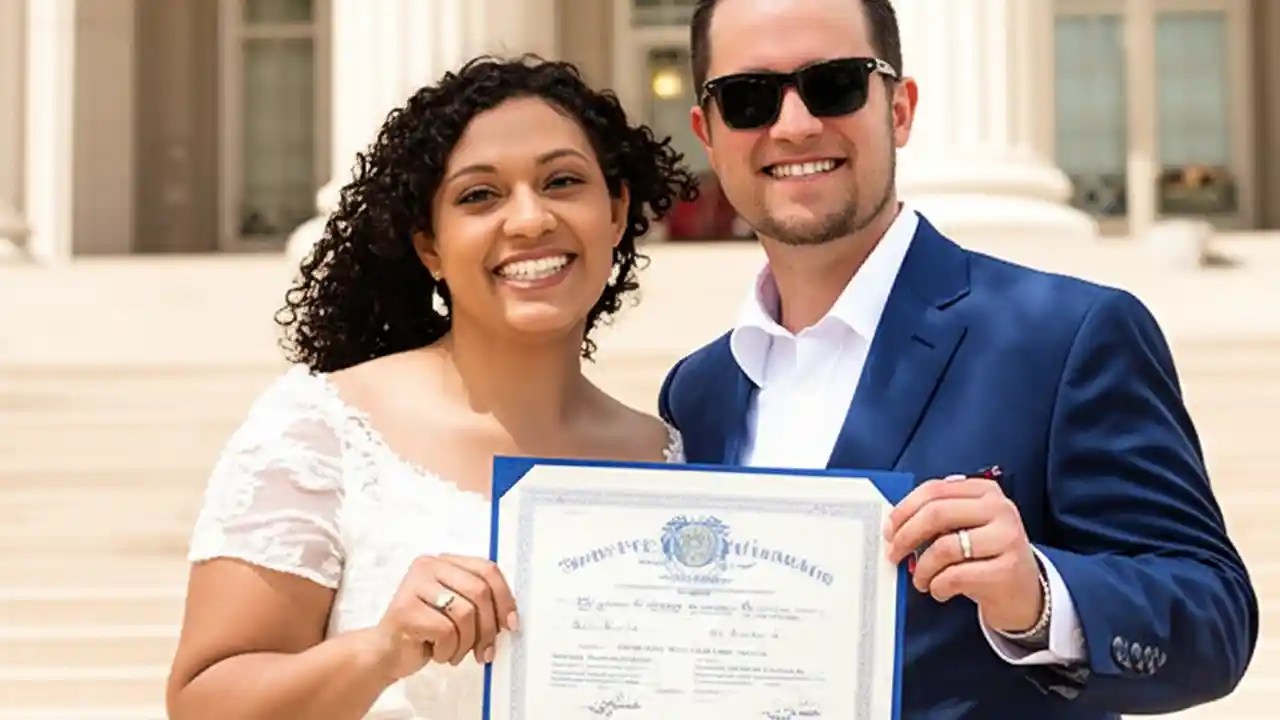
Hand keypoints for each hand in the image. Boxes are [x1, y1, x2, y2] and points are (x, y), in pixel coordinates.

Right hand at [371, 554, 518, 681]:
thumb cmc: (424, 631)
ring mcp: (414, 586)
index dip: (505, 598)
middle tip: (487, 649)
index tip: (511, 623)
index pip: (486, 569)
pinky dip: (448, 650)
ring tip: (456, 652)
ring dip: (467, 643)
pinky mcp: (405, 610)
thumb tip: (510, 616)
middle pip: (479, 591)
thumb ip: (478, 603)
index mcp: (444, 562)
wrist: (386, 653)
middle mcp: (428, 567)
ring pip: (465, 614)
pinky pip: (446, 632)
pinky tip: (438, 653)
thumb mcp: (455, 610)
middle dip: (489, 627)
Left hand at [884, 474, 1043, 632]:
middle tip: (893, 554)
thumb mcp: (967, 528)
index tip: (889, 529)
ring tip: (920, 580)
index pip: (935, 490)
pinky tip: (940, 591)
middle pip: (936, 513)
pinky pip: (954, 576)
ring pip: (943, 548)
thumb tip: (894, 523)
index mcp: (985, 492)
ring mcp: (1007, 539)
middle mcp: (1000, 510)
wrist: (1026, 595)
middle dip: (905, 536)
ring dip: (921, 569)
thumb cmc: (986, 557)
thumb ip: (939, 518)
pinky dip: (937, 586)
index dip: (904, 509)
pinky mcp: (1006, 571)